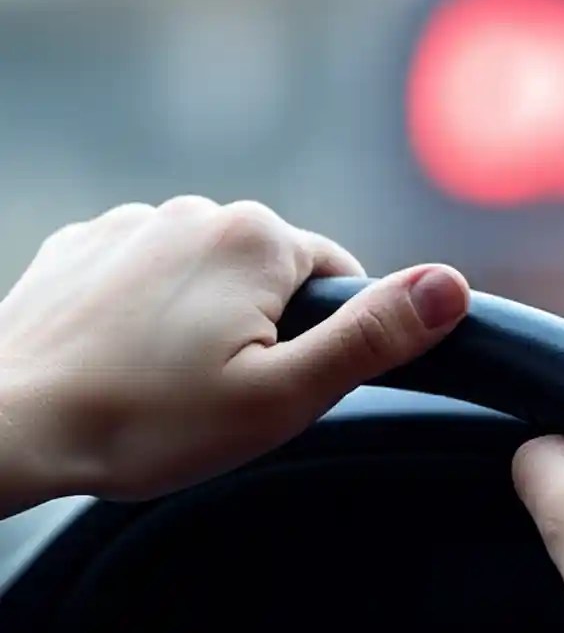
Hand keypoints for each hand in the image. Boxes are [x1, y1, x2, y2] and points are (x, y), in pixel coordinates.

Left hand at [0, 197, 467, 514]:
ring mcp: (135, 222)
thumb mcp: (281, 395)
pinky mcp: (86, 244)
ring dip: (208, 317)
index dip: (324, 339)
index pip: (340, 279)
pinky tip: (126, 357)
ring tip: (167, 381)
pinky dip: (151, 309)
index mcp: (259, 237)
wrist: (4, 424)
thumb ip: (372, 337)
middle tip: (224, 393)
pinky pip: (151, 271)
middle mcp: (200, 208)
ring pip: (211, 272)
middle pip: (275, 273)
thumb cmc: (145, 419)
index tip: (280, 383)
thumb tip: (450, 285)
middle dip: (265, 327)